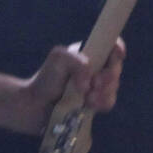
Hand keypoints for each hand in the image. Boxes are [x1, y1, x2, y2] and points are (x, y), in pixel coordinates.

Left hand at [9, 38, 126, 136]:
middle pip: (115, 67)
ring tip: (88, 98)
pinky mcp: (94, 104)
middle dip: (109, 76)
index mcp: (87, 53)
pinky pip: (108, 102)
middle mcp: (94, 69)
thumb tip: (90, 79)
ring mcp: (95, 87)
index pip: (110, 45)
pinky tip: (88, 105)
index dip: (117, 48)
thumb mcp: (58, 59)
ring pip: (114, 87)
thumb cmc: (45, 79)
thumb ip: (76, 61)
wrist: (35, 106)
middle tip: (95, 83)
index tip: (116, 55)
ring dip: (104, 92)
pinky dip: (101, 104)